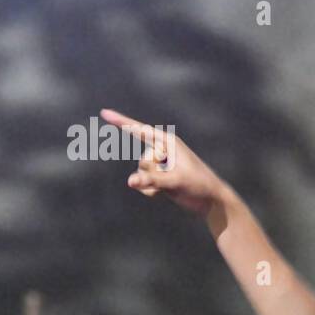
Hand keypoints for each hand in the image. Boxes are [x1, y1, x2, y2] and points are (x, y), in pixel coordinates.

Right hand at [101, 108, 225, 214]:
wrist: (211, 202)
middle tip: (174, 177)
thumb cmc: (198, 185)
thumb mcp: (175, 182)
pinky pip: (142, 183)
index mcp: (168, 142)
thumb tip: (130, 182)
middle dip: (152, 173)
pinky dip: (150, 191)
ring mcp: (160, 164)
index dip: (120, 121)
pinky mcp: (158, 177)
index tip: (103, 112)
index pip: (139, 130)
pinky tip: (165, 194)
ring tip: (173, 185)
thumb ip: (151, 180)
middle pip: (142, 160)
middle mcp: (162, 151)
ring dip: (152, 184)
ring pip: (140, 173)